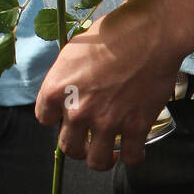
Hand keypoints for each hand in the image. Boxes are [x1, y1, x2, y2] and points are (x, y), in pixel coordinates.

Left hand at [34, 0, 185, 168]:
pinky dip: (132, 156)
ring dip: (101, 157)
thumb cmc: (112, 32)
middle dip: (78, 143)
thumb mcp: (75, 49)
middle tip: (88, 136)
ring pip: (97, 161)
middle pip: (68, 147)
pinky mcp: (135, 127)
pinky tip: (133, 147)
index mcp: (57, 88)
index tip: (65, 114)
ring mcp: (107, 122)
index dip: (55, 117)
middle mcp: (78, 110)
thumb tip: (68, 90)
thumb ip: (66, 76)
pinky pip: (131, 158)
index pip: (43, 117)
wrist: (150, 34)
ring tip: (108, 150)